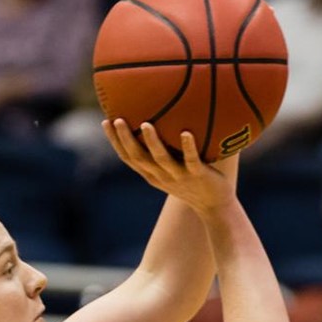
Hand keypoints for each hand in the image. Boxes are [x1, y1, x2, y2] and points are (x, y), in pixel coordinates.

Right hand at [103, 120, 233, 213]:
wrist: (215, 206)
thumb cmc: (193, 181)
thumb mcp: (173, 168)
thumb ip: (164, 148)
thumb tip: (161, 116)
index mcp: (152, 174)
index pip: (128, 157)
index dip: (115, 141)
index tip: (106, 121)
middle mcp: (162, 176)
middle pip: (138, 158)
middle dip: (125, 140)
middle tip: (118, 120)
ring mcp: (180, 176)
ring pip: (162, 160)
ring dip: (152, 143)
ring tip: (145, 125)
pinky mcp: (198, 176)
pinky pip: (192, 160)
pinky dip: (188, 147)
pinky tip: (186, 133)